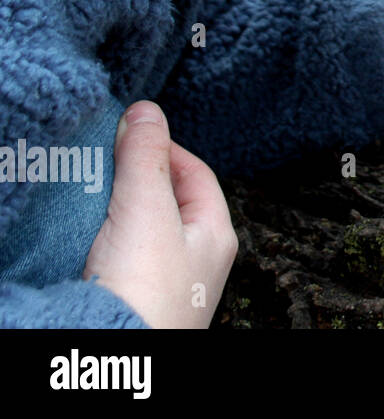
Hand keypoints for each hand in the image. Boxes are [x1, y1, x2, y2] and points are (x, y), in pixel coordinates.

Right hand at [83, 101, 237, 328]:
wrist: (115, 353)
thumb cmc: (144, 292)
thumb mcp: (146, 210)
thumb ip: (145, 158)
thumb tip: (147, 111)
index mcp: (216, 234)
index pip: (197, 172)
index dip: (164, 147)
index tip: (130, 135)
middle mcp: (197, 259)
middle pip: (169, 199)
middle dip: (136, 177)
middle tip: (105, 163)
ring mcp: (167, 281)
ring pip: (142, 228)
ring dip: (117, 209)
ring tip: (92, 197)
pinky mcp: (134, 298)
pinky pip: (121, 256)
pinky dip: (103, 238)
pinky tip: (86, 237)